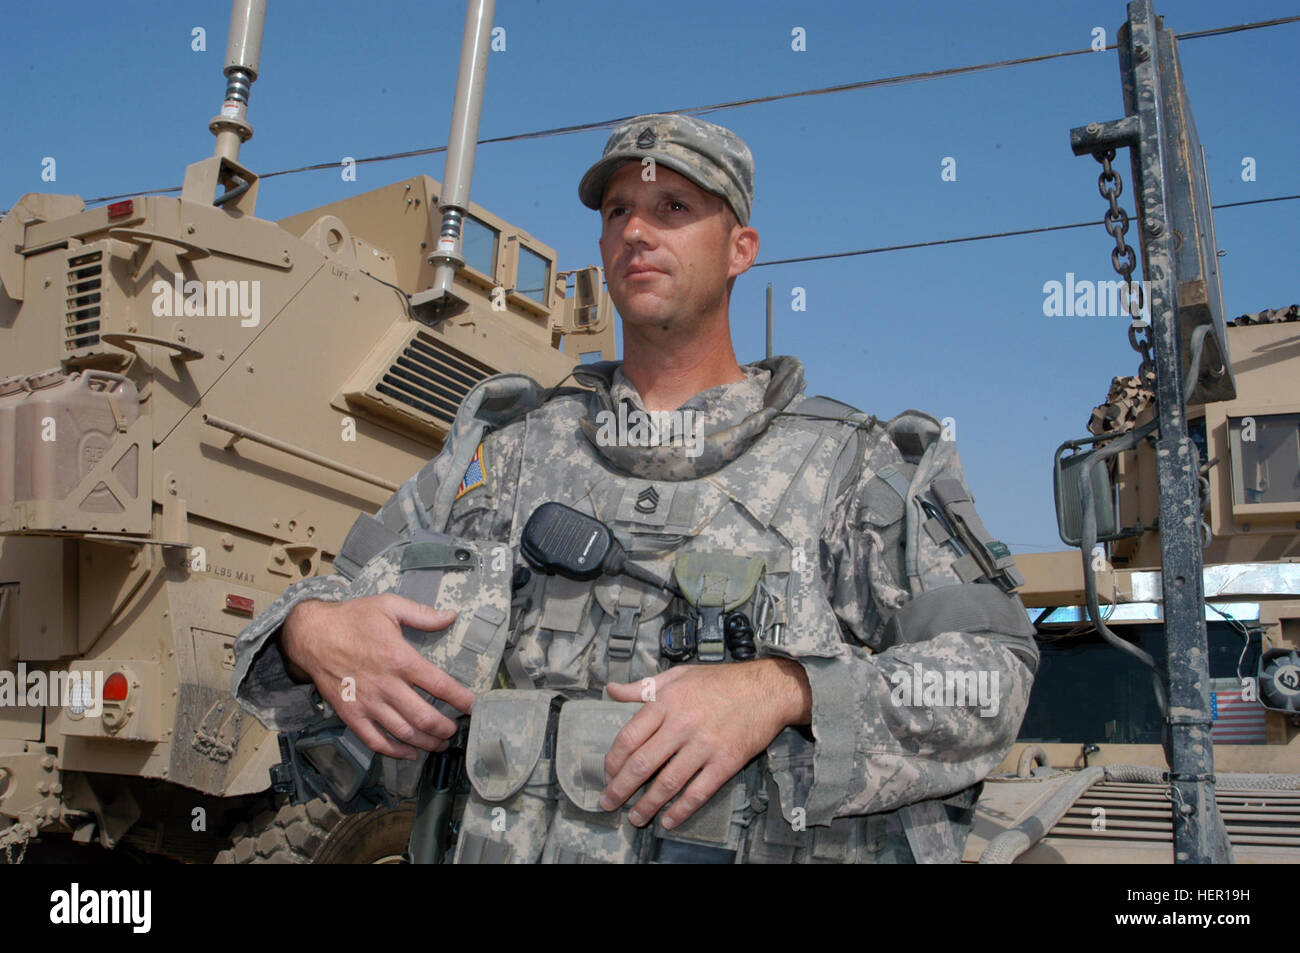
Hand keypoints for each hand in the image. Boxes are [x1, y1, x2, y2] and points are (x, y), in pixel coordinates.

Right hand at [281, 595, 475, 759]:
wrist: (311, 634)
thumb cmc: (351, 618)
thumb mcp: (389, 605)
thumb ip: (422, 613)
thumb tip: (451, 616)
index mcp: (399, 658)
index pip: (440, 685)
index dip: (461, 699)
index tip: (474, 706)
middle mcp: (386, 685)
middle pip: (424, 717)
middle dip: (446, 728)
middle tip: (456, 730)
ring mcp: (367, 703)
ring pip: (403, 733)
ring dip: (426, 743)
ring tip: (440, 744)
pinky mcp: (351, 714)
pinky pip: (375, 741)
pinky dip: (395, 752)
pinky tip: (409, 753)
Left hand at [600, 658, 811, 829]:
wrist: (766, 689)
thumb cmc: (721, 681)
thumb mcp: (678, 675)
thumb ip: (643, 686)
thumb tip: (612, 690)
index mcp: (667, 702)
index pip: (629, 736)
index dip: (614, 760)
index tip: (608, 773)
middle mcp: (682, 724)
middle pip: (642, 764)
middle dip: (621, 788)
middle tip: (609, 803)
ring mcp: (704, 745)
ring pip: (667, 782)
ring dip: (647, 805)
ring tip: (635, 818)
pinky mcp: (726, 762)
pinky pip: (699, 792)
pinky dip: (681, 809)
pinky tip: (669, 820)